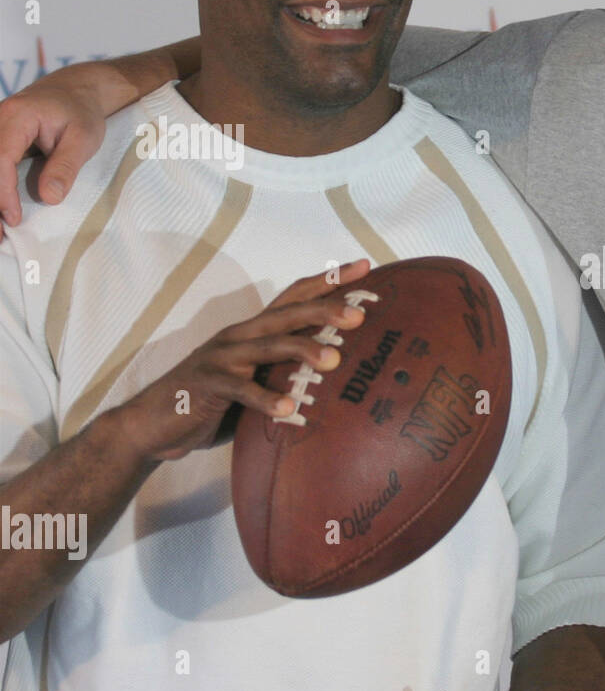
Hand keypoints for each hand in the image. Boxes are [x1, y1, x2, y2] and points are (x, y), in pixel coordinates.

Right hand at [0, 59, 127, 234]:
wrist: (76, 91)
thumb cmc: (82, 112)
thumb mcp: (84, 138)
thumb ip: (65, 166)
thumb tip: (49, 198)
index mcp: (17, 116)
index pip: (1, 157)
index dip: (4, 191)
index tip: (13, 218)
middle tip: (0, 234)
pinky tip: (1, 210)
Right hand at [114, 259, 370, 462]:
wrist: (153, 423)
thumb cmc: (214, 402)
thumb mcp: (257, 380)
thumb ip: (287, 370)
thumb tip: (341, 370)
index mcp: (254, 331)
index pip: (296, 296)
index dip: (329, 281)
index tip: (365, 267)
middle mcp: (239, 335)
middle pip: (287, 314)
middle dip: (325, 309)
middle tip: (360, 313)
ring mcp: (221, 357)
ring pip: (268, 346)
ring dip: (302, 350)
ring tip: (334, 360)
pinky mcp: (207, 384)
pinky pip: (240, 389)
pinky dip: (265, 398)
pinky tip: (289, 409)